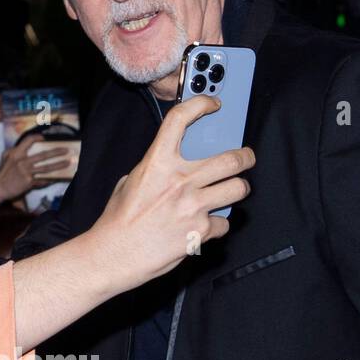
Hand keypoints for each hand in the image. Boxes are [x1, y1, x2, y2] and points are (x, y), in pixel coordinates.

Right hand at [0, 137, 74, 202]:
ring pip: (46, 168)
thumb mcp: (5, 157)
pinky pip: (42, 179)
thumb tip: (27, 148)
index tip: (44, 138)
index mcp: (16, 153)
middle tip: (66, 150)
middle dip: (56, 152)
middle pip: (43, 155)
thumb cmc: (2, 173)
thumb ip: (15, 150)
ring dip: (59, 165)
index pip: (28, 141)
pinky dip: (50, 179)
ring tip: (67, 162)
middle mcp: (22, 161)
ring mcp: (26, 172)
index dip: (37, 138)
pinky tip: (59, 177)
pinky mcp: (29, 182)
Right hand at [88, 96, 252, 293]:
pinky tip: (207, 226)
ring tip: (235, 189)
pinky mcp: (199, 231)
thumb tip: (176, 164)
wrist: (113, 255)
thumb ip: (156, 168)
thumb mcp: (131, 181)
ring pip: (238, 189)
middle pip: (231, 158)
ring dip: (239, 189)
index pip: (181, 119)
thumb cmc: (118, 221)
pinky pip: (223, 223)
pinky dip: (218, 225)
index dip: (201, 104)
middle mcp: (180, 181)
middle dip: (245, 157)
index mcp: (158, 162)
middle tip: (246, 158)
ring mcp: (193, 206)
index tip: (213, 104)